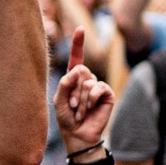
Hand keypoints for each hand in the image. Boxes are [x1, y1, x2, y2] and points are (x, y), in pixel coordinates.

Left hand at [54, 28, 115, 148]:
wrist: (78, 135)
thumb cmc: (66, 118)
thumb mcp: (59, 100)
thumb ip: (65, 83)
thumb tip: (78, 69)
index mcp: (73, 79)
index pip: (77, 58)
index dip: (78, 43)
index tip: (80, 29)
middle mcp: (86, 79)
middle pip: (80, 70)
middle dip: (73, 89)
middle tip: (71, 105)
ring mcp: (97, 86)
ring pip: (87, 81)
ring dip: (80, 98)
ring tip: (79, 111)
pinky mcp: (107, 94)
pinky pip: (99, 87)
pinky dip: (91, 98)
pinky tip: (89, 109)